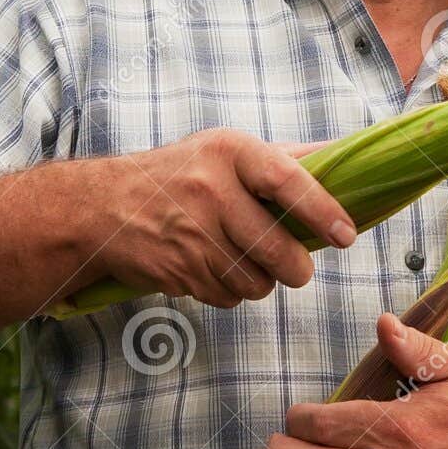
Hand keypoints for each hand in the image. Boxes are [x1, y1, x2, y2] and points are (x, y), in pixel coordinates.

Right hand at [90, 129, 354, 308]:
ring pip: (255, 281)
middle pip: (277, 247)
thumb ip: (284, 159)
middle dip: (296, 268)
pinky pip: (226, 297)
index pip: (288, 181)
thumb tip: (345, 158)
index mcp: (229, 151)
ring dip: (260, 282)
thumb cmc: (179, 176)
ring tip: (242, 261)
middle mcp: (209, 189)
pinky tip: (211, 269)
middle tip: (298, 269)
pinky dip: (229, 292)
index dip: (323, 210)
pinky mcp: (176, 270)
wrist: (101, 207)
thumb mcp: (225, 151)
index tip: (346, 235)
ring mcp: (190, 233)